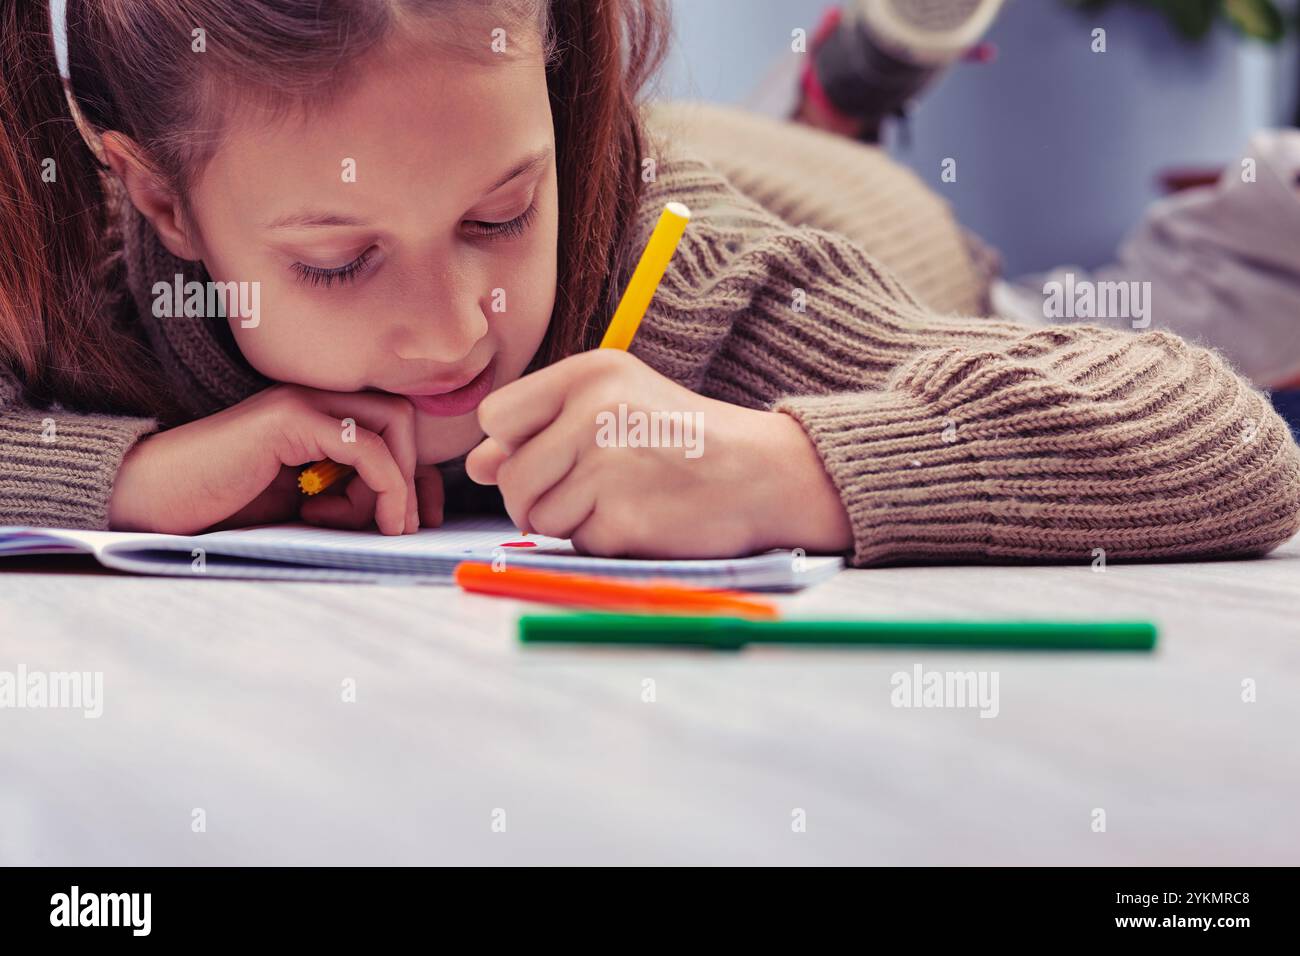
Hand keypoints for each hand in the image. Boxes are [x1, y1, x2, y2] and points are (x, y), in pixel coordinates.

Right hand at [108, 384, 430, 535]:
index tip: (414, 521)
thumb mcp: (304, 506)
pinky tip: (349, 518)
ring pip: (392, 426)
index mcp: (318, 415)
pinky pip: (365, 447)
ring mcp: (300, 402)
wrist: (153, 502)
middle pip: (402, 419)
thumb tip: (409, 516)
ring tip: (359, 525)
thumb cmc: (222, 509)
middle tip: (394, 526)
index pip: (396, 427)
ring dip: (393, 485)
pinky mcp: (288, 419)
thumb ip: (349, 498)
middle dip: (412, 477)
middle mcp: (314, 399)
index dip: (417, 475)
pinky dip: (381, 487)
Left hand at [464, 349, 852, 557]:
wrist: (761, 473)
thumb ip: (541, 430)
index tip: (550, 453)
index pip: (496, 416)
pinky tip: (640, 518)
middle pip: (510, 476)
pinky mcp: (623, 519)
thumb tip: (475, 464)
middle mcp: (593, 412)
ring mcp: (607, 467)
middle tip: (588, 490)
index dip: (512, 445)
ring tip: (619, 499)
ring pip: (536, 515)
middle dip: (535, 497)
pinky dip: (601, 541)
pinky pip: (576, 543)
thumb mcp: (614, 409)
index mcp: (588, 374)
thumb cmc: (681, 438)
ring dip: (568, 522)